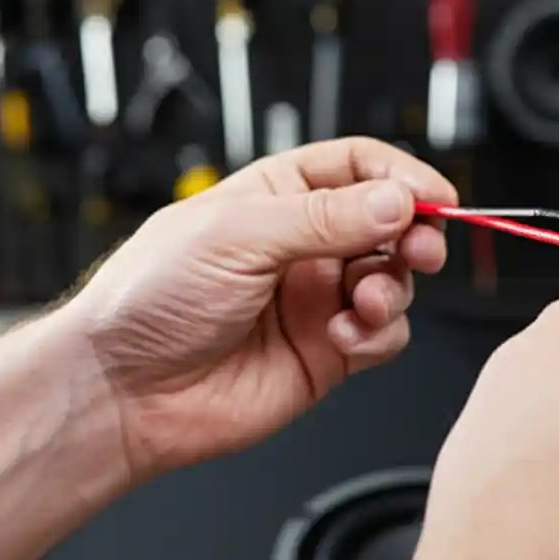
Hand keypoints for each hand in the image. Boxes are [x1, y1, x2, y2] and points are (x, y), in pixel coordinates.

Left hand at [65, 137, 456, 479]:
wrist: (124, 391)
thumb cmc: (151, 299)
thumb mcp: (238, 235)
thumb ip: (326, 218)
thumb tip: (397, 201)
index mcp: (277, 197)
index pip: (359, 168)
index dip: (402, 176)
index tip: (434, 195)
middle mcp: (304, 246)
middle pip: (390, 224)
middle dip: (415, 233)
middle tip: (420, 248)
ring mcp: (318, 299)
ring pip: (395, 281)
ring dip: (394, 288)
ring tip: (366, 300)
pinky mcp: (328, 352)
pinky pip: (385, 335)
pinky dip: (380, 334)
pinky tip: (345, 336)